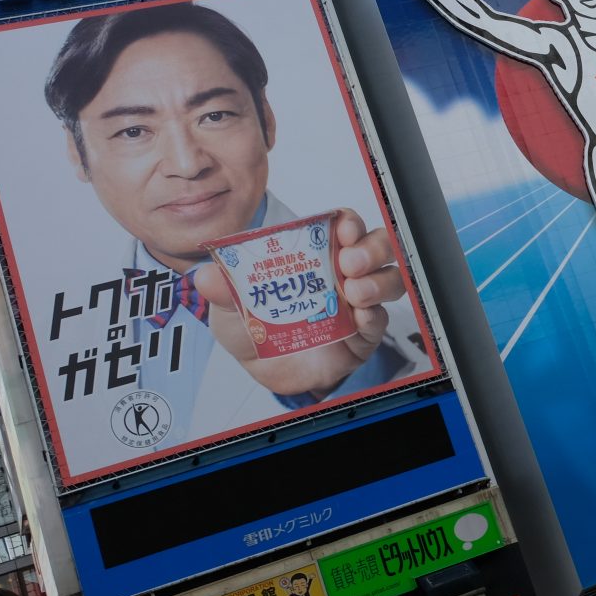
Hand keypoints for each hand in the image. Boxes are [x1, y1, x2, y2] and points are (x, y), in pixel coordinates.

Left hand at [194, 209, 407, 398]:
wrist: (261, 374)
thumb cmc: (254, 328)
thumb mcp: (230, 307)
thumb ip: (223, 291)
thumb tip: (206, 276)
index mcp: (315, 254)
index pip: (343, 225)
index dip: (348, 221)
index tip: (343, 227)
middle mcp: (343, 273)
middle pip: (377, 246)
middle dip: (370, 248)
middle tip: (349, 262)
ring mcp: (357, 303)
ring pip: (389, 279)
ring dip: (378, 281)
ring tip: (354, 292)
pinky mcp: (363, 335)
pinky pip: (380, 321)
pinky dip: (375, 316)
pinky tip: (362, 317)